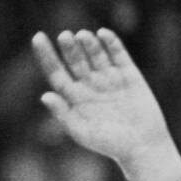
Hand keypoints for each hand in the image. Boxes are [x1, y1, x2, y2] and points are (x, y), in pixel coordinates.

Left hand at [31, 28, 180, 180]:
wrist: (142, 146)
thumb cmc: (109, 144)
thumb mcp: (81, 131)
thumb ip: (63, 113)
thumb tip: (45, 95)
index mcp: (74, 98)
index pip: (56, 72)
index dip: (46, 55)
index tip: (38, 37)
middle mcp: (89, 85)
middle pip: (75, 61)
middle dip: (69, 48)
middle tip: (64, 36)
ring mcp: (109, 78)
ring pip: (95, 55)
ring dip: (88, 44)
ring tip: (81, 36)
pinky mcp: (129, 74)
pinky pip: (118, 55)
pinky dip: (111, 43)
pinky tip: (102, 34)